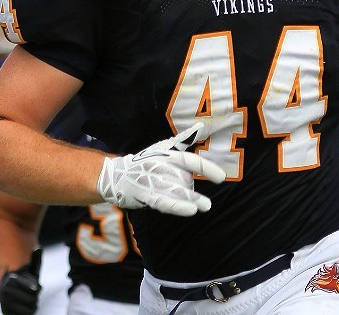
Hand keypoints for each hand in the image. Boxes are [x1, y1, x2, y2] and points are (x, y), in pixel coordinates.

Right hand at [0, 248, 41, 314]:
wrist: (9, 291)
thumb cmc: (24, 279)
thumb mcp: (31, 269)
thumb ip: (35, 260)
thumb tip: (38, 248)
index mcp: (11, 278)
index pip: (31, 287)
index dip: (36, 288)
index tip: (37, 288)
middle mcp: (4, 291)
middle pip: (33, 299)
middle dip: (35, 296)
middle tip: (32, 293)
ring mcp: (3, 303)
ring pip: (30, 308)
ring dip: (33, 304)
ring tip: (28, 299)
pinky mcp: (4, 312)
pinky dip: (28, 312)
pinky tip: (25, 307)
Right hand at [96, 123, 225, 214]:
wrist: (116, 176)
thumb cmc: (145, 161)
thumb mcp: (164, 147)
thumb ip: (183, 139)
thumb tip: (200, 127)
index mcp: (167, 155)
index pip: (190, 161)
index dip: (206, 168)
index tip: (222, 178)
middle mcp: (160, 166)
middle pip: (184, 178)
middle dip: (191, 189)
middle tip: (205, 203)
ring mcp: (152, 181)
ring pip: (175, 191)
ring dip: (191, 199)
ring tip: (206, 206)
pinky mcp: (146, 196)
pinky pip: (164, 202)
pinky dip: (178, 206)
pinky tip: (191, 211)